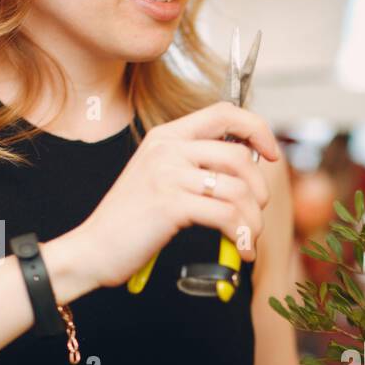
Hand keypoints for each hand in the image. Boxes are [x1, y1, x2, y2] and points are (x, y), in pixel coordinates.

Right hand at [57, 102, 281, 288]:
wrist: (93, 248)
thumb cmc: (132, 221)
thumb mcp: (161, 179)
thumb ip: (195, 167)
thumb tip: (247, 171)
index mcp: (166, 136)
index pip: (224, 113)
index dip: (256, 129)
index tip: (271, 154)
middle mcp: (167, 149)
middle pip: (239, 157)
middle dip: (259, 191)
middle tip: (254, 215)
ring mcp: (168, 174)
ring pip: (238, 190)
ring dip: (252, 222)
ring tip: (247, 240)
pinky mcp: (170, 204)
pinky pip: (226, 215)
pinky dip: (241, 237)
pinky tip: (240, 251)